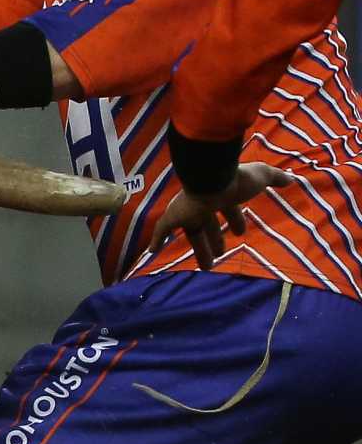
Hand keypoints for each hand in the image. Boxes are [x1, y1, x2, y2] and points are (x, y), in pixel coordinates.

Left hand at [152, 162, 300, 268]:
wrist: (212, 176)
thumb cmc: (237, 178)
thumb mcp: (263, 177)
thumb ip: (276, 178)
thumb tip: (291, 180)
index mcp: (223, 195)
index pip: (229, 211)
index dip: (235, 221)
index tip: (240, 233)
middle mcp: (205, 204)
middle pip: (209, 226)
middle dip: (215, 241)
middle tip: (220, 254)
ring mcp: (188, 211)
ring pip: (192, 234)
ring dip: (199, 250)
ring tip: (208, 267)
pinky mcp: (174, 216)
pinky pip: (162, 229)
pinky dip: (156, 240)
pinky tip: (152, 251)